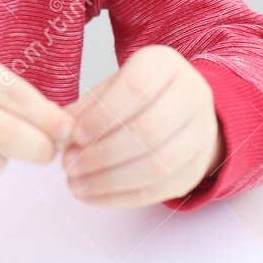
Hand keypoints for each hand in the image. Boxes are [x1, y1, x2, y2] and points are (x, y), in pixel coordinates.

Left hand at [62, 45, 223, 207]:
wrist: (181, 113)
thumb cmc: (136, 97)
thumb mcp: (111, 88)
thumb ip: (87, 107)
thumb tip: (62, 132)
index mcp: (166, 66)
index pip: (137, 89)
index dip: (102, 116)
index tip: (74, 135)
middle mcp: (192, 96)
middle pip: (149, 130)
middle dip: (102, 153)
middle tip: (70, 165)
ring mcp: (200, 135)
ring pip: (158, 165)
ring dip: (110, 180)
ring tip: (76, 183)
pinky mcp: (196, 169)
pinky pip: (160, 190)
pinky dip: (121, 197)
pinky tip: (93, 196)